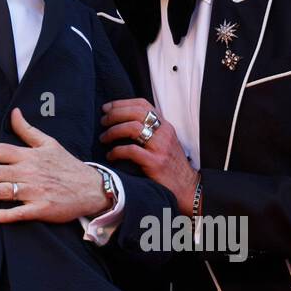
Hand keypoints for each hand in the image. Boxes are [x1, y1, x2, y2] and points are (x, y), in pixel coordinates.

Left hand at [0, 108, 110, 222]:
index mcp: (28, 156)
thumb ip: (27, 130)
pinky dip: (6, 214)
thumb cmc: (67, 165)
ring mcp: (35, 190)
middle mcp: (29, 172)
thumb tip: (14, 112)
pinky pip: (21, 212)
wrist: (91, 188)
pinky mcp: (42, 208)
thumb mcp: (49, 143)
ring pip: (4, 191)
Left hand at [100, 98, 197, 213]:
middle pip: (135, 112)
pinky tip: (110, 156)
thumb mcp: (164, 142)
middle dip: (114, 114)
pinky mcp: (155, 162)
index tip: (106, 108)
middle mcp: (164, 132)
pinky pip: (131, 150)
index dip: (121, 103)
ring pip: (132, 128)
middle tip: (102, 122)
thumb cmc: (170, 165)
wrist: (187, 187)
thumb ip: (149, 130)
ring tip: (104, 138)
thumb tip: (122, 121)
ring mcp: (160, 147)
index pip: (142, 104)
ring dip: (113, 131)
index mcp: (165, 125)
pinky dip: (116, 151)